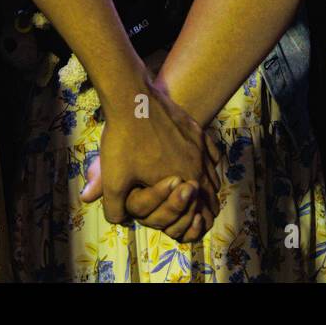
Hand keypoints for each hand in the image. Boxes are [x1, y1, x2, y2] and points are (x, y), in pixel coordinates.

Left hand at [81, 75, 221, 227]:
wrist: (132, 100)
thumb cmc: (123, 141)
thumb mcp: (113, 180)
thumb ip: (115, 208)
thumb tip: (119, 221)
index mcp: (183, 180)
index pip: (200, 211)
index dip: (195, 222)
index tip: (190, 224)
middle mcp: (197, 164)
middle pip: (210, 193)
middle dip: (203, 206)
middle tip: (196, 214)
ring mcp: (199, 144)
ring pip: (212, 172)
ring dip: (206, 185)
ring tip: (197, 192)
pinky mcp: (195, 129)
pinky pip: (211, 151)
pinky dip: (209, 161)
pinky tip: (202, 162)